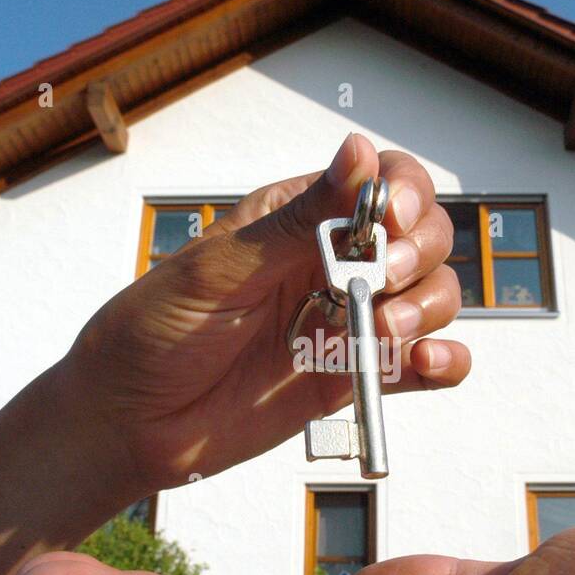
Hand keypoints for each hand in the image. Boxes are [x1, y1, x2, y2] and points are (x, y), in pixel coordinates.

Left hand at [60, 133, 469, 492]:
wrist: (129, 422)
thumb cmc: (157, 331)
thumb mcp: (221, 269)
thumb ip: (299, 221)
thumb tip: (360, 153)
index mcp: (301, 220)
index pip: (385, 183)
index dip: (406, 195)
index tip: (391, 223)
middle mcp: (336, 264)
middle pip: (424, 237)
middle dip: (420, 254)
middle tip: (379, 283)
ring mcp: (349, 321)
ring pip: (434, 296)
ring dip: (430, 308)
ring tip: (383, 332)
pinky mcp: (354, 377)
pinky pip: (423, 366)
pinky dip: (445, 363)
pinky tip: (423, 365)